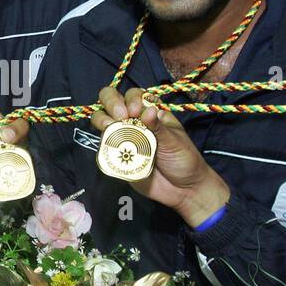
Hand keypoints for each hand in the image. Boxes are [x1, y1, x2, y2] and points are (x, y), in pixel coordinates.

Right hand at [92, 87, 228, 226]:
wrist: (183, 190)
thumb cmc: (184, 160)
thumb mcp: (174, 141)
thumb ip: (159, 127)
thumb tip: (147, 110)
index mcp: (150, 113)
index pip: (134, 95)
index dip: (131, 99)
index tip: (134, 111)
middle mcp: (134, 121)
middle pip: (112, 101)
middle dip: (111, 102)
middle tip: (120, 116)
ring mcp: (123, 138)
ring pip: (103, 120)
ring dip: (102, 119)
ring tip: (108, 127)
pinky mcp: (117, 156)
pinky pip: (104, 145)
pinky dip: (102, 141)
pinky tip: (108, 145)